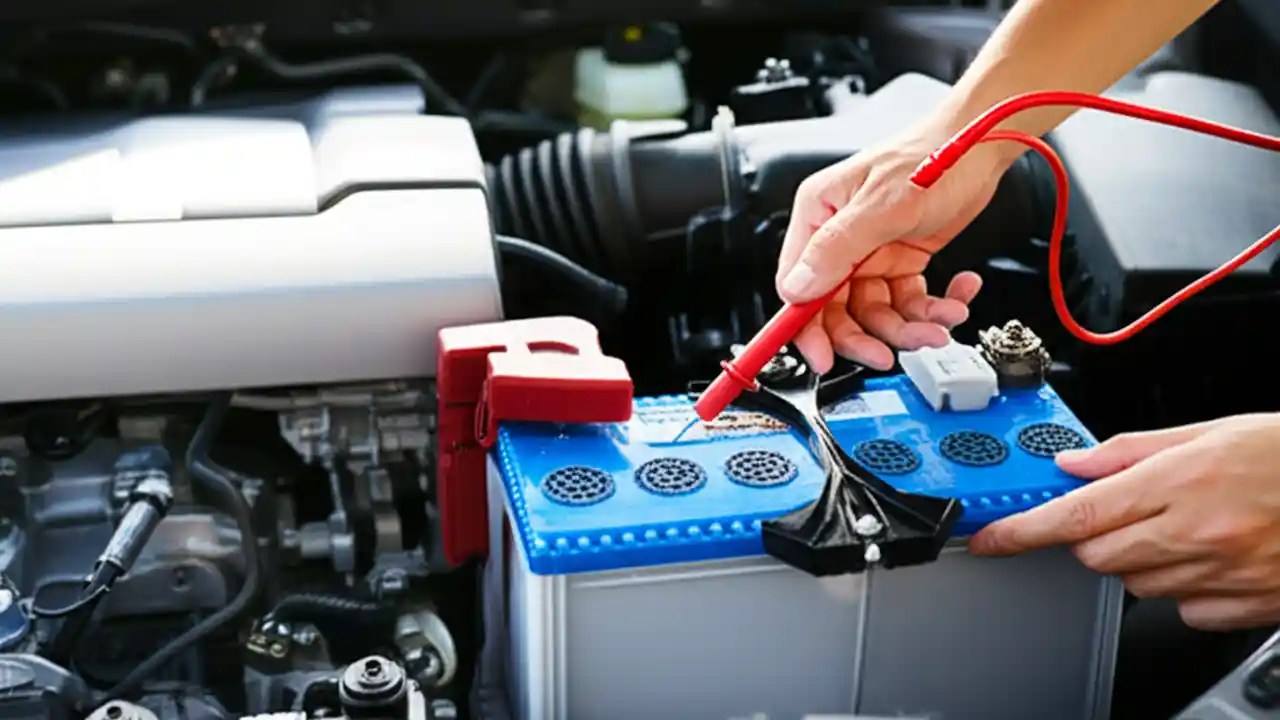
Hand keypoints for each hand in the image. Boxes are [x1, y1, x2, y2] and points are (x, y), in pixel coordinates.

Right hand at [775, 125, 1013, 372]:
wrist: (983, 143)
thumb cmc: (934, 155)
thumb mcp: (882, 204)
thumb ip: (837, 249)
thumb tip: (798, 288)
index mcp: (819, 216)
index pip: (798, 286)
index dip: (808, 326)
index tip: (825, 357)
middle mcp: (840, 238)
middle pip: (837, 308)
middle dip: (867, 335)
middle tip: (890, 354)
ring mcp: (871, 252)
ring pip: (877, 312)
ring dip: (910, 325)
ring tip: (942, 322)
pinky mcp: (902, 260)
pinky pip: (909, 301)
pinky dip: (934, 307)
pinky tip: (956, 295)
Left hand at [969, 413, 1279, 630]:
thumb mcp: (1210, 432)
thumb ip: (1131, 451)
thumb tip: (1073, 463)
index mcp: (1180, 482)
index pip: (1076, 513)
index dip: (1022, 529)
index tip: (988, 537)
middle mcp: (1196, 532)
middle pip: (1095, 554)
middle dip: (1090, 534)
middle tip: (1124, 509)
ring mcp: (1221, 574)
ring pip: (1135, 582)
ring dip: (1138, 557)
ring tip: (1185, 523)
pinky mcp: (1244, 606)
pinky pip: (1182, 608)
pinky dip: (1181, 586)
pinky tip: (1211, 554)